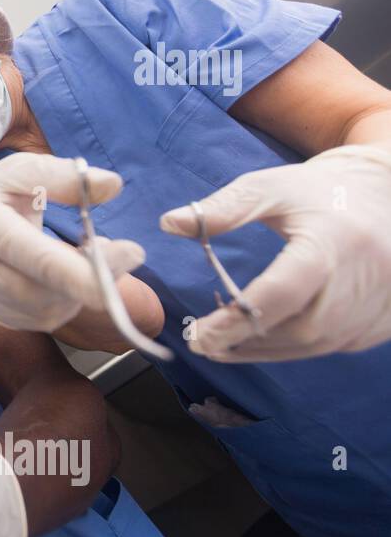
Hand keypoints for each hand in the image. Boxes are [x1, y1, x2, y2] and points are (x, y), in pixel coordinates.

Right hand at [0, 153, 144, 330]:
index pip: (32, 255)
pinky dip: (64, 299)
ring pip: (43, 309)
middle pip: (41, 291)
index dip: (82, 269)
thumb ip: (66, 176)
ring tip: (88, 256)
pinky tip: (68, 275)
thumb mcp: (25, 170)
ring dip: (79, 289)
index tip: (132, 256)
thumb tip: (111, 185)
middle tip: (124, 254)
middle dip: (91, 278)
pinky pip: (38, 318)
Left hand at [160, 144, 390, 360]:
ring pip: (312, 345)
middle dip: (246, 340)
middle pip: (298, 329)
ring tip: (222, 341)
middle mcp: (362, 280)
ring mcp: (375, 305)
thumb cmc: (320, 190)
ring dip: (263, 349)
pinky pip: (329, 345)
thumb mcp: (270, 188)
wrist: (387, 194)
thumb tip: (169, 223)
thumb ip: (222, 209)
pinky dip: (289, 347)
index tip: (199, 335)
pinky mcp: (379, 322)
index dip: (238, 319)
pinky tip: (259, 338)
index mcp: (334, 242)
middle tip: (202, 341)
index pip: (283, 291)